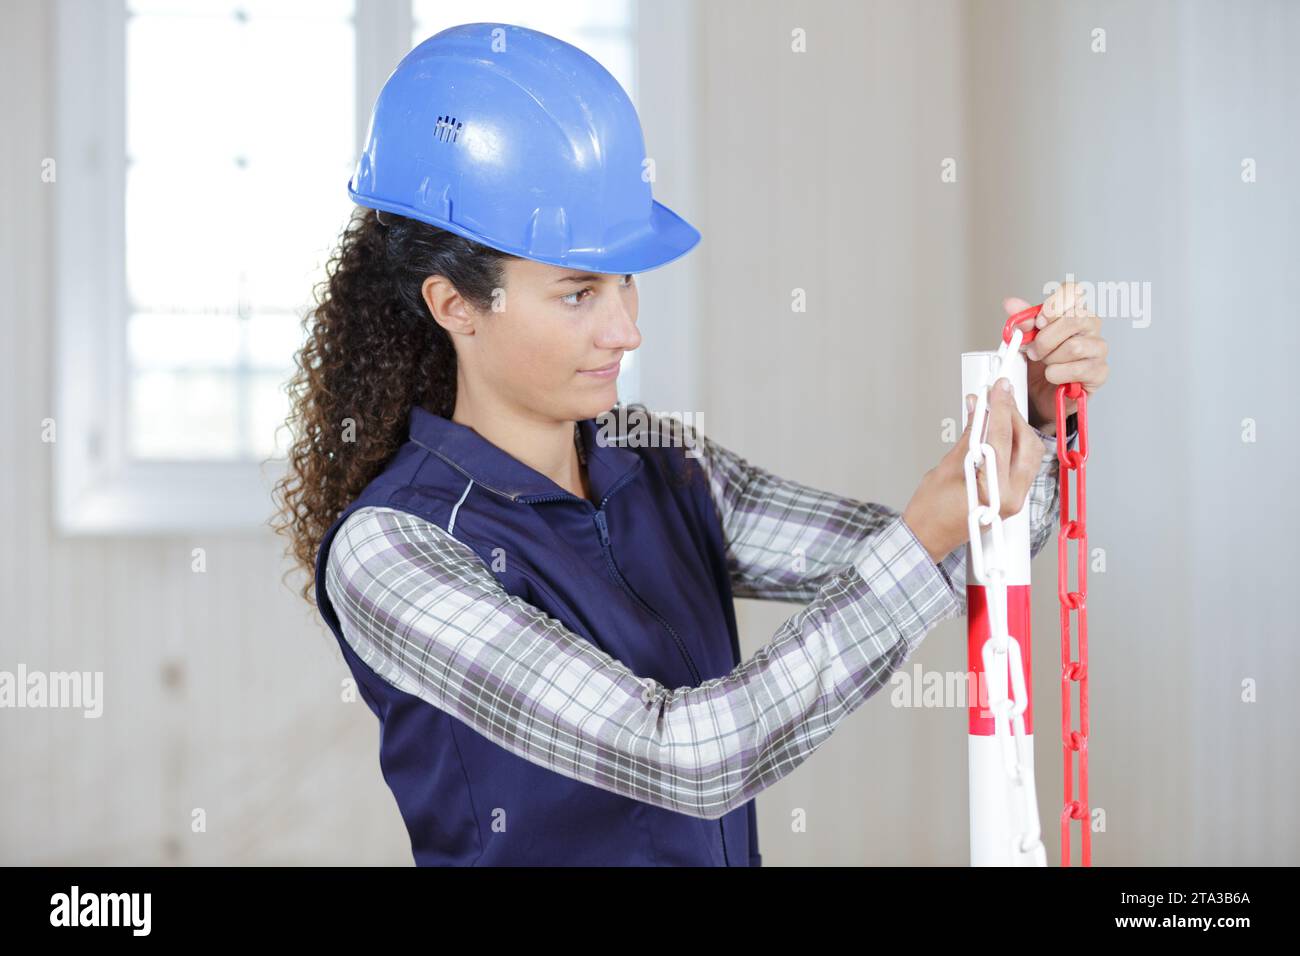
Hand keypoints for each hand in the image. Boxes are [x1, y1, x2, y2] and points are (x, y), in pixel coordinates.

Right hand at [901, 378, 1044, 561]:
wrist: (927, 538)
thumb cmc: (930, 512)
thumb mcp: (947, 467)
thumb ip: (969, 437)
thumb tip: (979, 411)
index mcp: (995, 492)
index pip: (1003, 440)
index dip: (1000, 409)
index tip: (997, 389)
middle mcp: (1012, 498)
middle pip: (1027, 445)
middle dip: (1014, 417)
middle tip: (999, 397)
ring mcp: (1015, 500)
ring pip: (1029, 454)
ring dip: (1016, 430)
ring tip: (998, 413)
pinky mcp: (1012, 498)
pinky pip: (1022, 464)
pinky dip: (1012, 445)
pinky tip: (998, 433)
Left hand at [1003, 280, 1109, 434]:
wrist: (1043, 392)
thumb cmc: (1039, 362)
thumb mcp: (1026, 339)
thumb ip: (1022, 321)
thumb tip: (1011, 303)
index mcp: (1073, 310)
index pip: (1073, 290)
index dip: (1052, 306)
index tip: (1038, 322)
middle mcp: (1090, 325)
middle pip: (1073, 319)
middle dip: (1045, 339)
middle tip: (1034, 351)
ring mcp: (1098, 348)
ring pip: (1073, 347)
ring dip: (1050, 360)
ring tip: (1046, 364)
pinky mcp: (1100, 371)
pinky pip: (1077, 370)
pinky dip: (1058, 375)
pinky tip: (1055, 376)